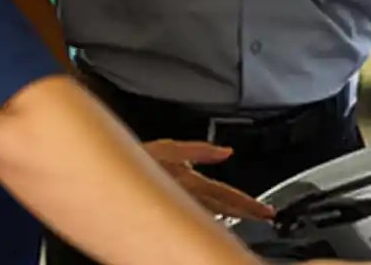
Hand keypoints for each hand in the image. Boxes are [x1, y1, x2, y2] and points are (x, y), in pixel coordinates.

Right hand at [141, 139, 274, 220]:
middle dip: (246, 215)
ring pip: (209, 218)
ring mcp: (177, 209)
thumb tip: (226, 152)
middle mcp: (187, 199)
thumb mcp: (167, 147)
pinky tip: (213, 223)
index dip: (249, 205)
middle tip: (266, 218)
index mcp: (190, 182)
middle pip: (223, 211)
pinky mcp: (165, 212)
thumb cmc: (132, 160)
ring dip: (228, 220)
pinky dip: (207, 220)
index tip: (267, 212)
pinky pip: (193, 218)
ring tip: (247, 222)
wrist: (103, 178)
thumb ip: (198, 151)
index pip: (227, 196)